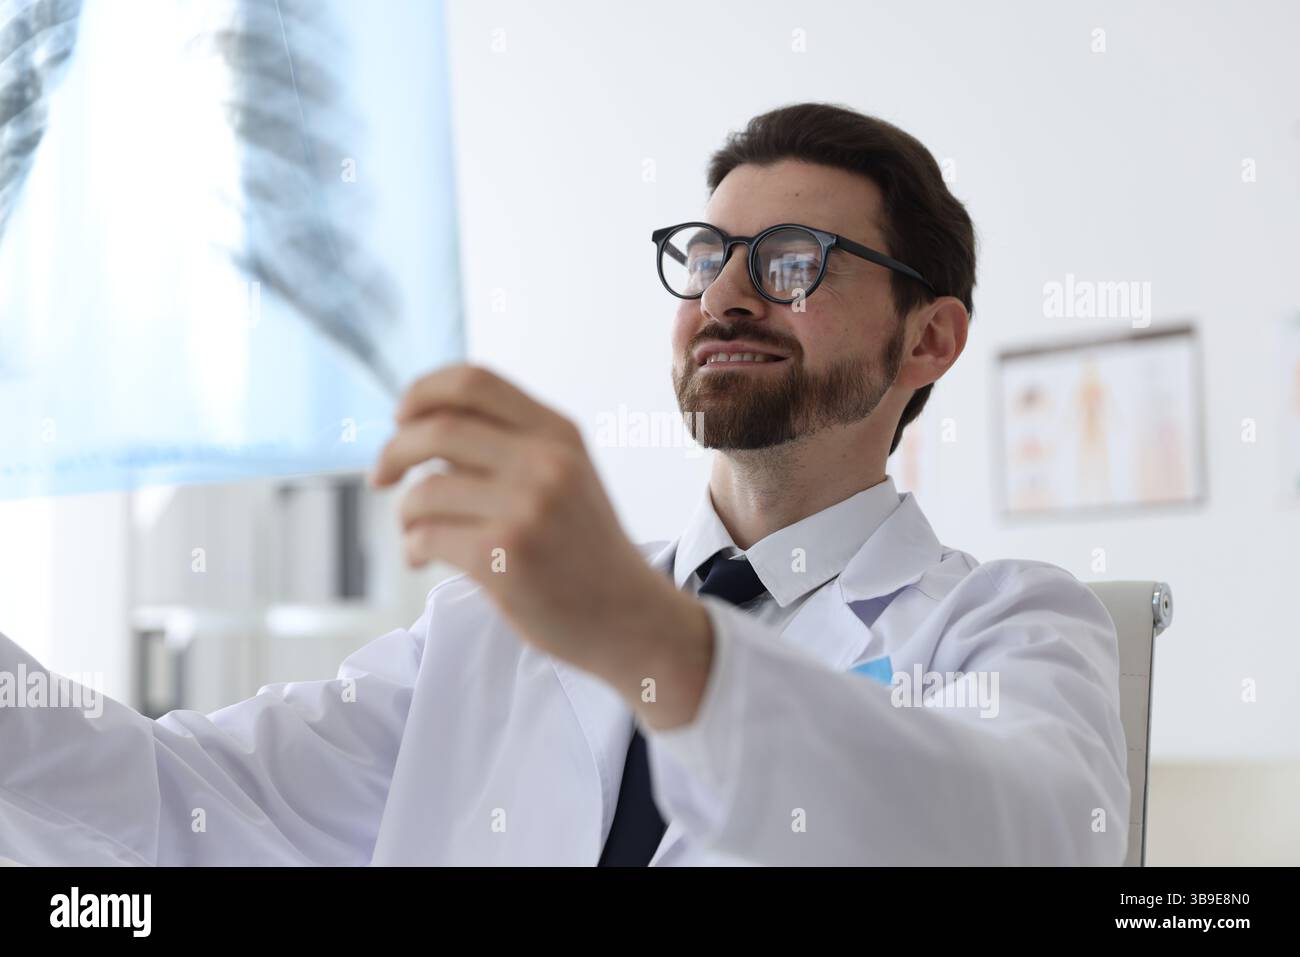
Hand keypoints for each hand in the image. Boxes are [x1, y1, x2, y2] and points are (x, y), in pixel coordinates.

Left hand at [368, 364, 712, 727]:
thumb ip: (510, 445)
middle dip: (393, 451)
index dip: (423, 392)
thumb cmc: (583, 548)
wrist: (630, 616)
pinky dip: (413, 546)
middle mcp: (546, 462)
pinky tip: (423, 558)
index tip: (401, 417)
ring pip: (426, 490)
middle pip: (438, 429)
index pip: (474, 381)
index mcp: (558, 433)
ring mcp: (527, 509)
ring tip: (414, 532)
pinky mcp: (506, 557)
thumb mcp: (566, 476)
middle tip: (380, 477)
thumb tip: (419, 426)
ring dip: (404, 511)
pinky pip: (427, 537)